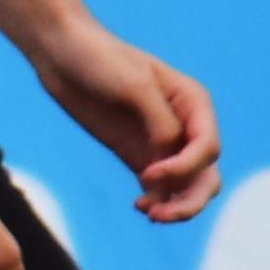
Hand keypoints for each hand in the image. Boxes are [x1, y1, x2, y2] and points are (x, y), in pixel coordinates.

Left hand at [33, 22, 220, 223]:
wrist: (62, 53)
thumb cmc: (100, 58)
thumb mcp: (133, 85)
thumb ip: (159, 122)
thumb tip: (169, 155)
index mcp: (194, 103)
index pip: (208, 148)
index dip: (185, 168)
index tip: (146, 174)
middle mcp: (184, 125)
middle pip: (206, 173)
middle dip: (191, 199)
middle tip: (159, 215)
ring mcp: (161, 142)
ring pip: (185, 185)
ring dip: (175, 205)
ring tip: (149, 214)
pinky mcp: (137, 154)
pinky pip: (159, 187)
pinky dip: (156, 200)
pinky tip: (140, 206)